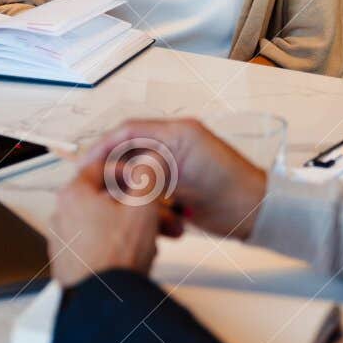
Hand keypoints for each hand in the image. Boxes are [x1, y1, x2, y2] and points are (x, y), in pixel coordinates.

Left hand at [49, 162, 161, 286]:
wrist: (103, 303)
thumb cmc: (116, 257)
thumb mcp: (143, 206)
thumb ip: (148, 176)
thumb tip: (150, 160)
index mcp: (73, 195)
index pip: (101, 167)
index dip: (129, 170)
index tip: (145, 177)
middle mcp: (62, 215)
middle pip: (107, 200)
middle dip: (142, 207)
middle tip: (163, 215)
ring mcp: (64, 242)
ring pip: (106, 224)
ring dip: (135, 227)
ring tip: (159, 241)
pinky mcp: (70, 263)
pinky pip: (98, 244)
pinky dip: (119, 244)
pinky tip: (140, 256)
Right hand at [77, 118, 268, 238]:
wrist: (257, 212)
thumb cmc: (232, 190)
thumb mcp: (186, 173)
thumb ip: (151, 166)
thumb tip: (118, 167)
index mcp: (177, 132)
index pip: (129, 130)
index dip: (103, 146)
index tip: (85, 164)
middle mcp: (175, 142)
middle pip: (129, 149)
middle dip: (110, 168)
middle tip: (91, 187)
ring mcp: (177, 161)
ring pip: (136, 169)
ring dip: (127, 186)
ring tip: (113, 201)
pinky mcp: (180, 181)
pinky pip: (149, 185)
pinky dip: (142, 196)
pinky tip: (137, 210)